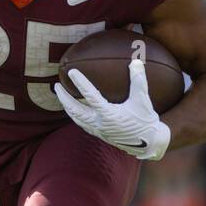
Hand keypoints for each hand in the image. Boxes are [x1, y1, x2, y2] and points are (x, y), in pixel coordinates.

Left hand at [54, 59, 170, 160]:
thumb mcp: (143, 100)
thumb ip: (139, 81)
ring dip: (67, 107)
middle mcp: (100, 124)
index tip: (72, 72)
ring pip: (76, 118)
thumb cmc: (146, 120)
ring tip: (61, 96)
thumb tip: (135, 62)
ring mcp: (98, 130)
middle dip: (64, 98)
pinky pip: (82, 123)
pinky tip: (74, 109)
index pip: (90, 96)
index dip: (80, 83)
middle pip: (75, 110)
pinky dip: (76, 115)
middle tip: (56, 85)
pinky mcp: (99, 134)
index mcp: (109, 115)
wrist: (149, 143)